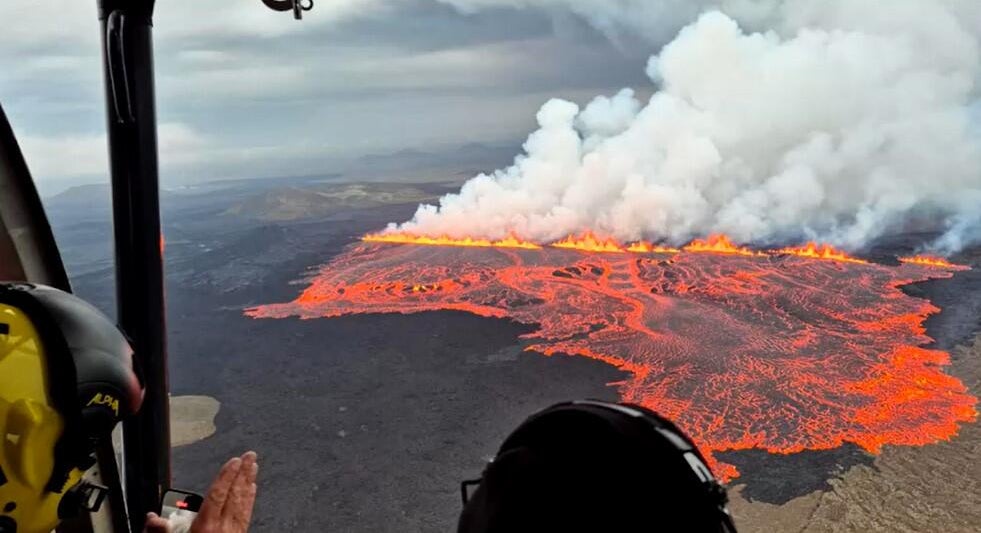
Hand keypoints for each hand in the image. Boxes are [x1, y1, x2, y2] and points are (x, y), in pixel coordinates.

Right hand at [143, 451, 258, 532]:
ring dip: (248, 484)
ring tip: (253, 469)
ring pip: (243, 504)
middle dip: (243, 474)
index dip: (226, 476)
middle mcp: (223, 529)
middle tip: (251, 456)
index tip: (235, 461)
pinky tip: (251, 493)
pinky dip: (249, 502)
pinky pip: (245, 517)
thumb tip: (152, 518)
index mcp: (205, 528)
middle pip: (235, 496)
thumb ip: (161, 531)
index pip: (218, 495)